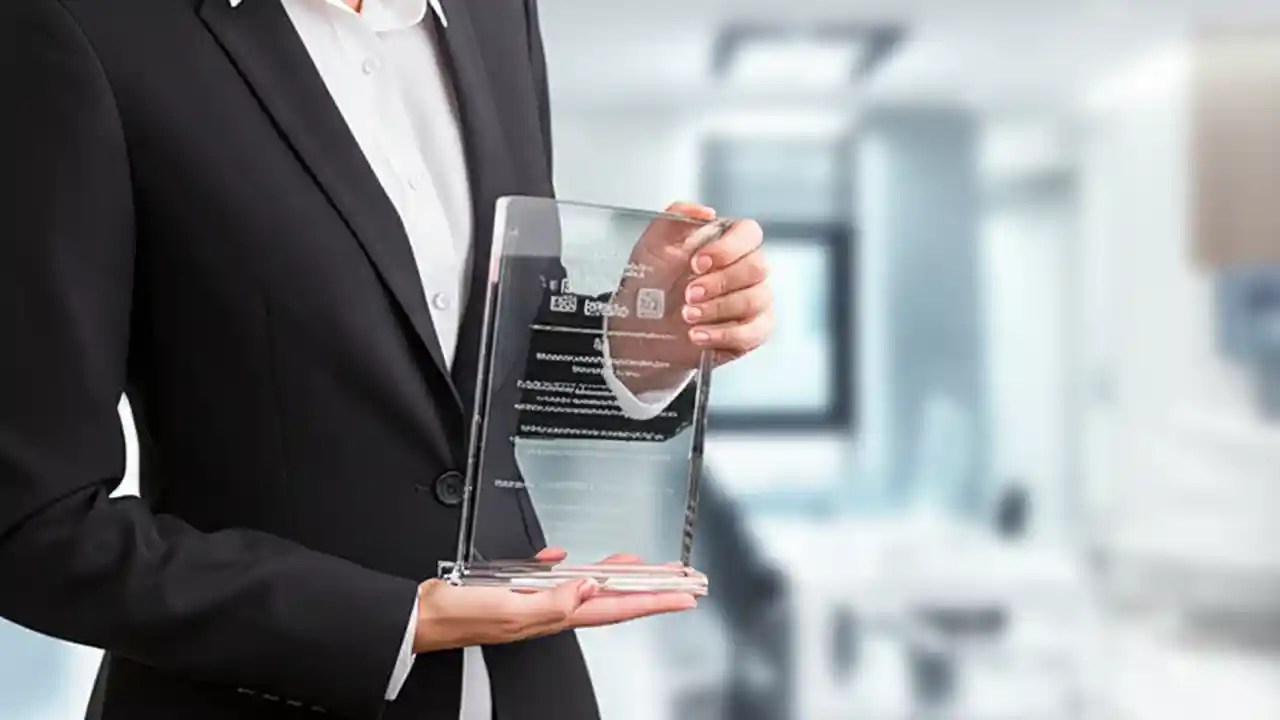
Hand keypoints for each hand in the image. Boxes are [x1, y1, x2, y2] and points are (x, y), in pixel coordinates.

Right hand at [412, 549, 697, 653]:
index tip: (683, 594)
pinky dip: (568, 568)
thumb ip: (549, 601)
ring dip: (619, 577)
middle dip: (649, 589)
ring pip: (589, 588)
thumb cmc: (457, 616)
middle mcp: (551, 610)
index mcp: (553, 615)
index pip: (615, 607)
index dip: (653, 600)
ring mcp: (536, 601)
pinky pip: (553, 578)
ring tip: (644, 567)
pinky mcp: (518, 590)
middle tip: (680, 579)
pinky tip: (570, 558)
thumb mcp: (506, 608)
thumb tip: (589, 588)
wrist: (421, 617)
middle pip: (612, 599)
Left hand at [667, 202, 772, 366]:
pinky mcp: (754, 331)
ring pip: (756, 299)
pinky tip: (698, 335)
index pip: (749, 233)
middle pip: (757, 268)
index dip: (727, 249)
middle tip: (688, 293)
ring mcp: (754, 300)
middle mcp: (746, 269)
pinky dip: (724, 335)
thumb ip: (676, 217)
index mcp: (727, 242)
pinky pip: (755, 333)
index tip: (697, 263)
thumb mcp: (653, 245)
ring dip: (717, 309)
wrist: (642, 326)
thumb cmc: (651, 284)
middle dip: (719, 282)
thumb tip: (705, 211)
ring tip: (686, 315)